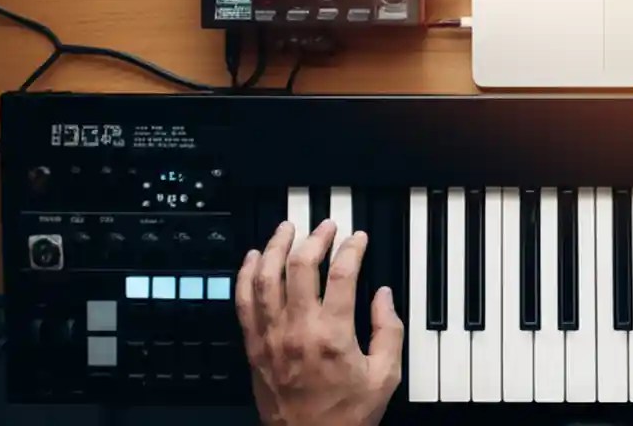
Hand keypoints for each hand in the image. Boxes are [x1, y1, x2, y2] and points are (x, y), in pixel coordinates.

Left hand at [236, 220, 404, 425]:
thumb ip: (389, 332)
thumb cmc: (345, 417)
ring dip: (274, 246)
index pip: (343, 274)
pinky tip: (252, 258)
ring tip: (286, 229)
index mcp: (333, 335)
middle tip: (325, 226)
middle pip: (300, 266)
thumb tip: (383, 297)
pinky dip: (245, 274)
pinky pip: (242, 302)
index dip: (351, 248)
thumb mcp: (385, 376)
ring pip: (265, 277)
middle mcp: (298, 330)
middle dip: (314, 238)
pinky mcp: (253, 347)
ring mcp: (271, 336)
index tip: (357, 239)